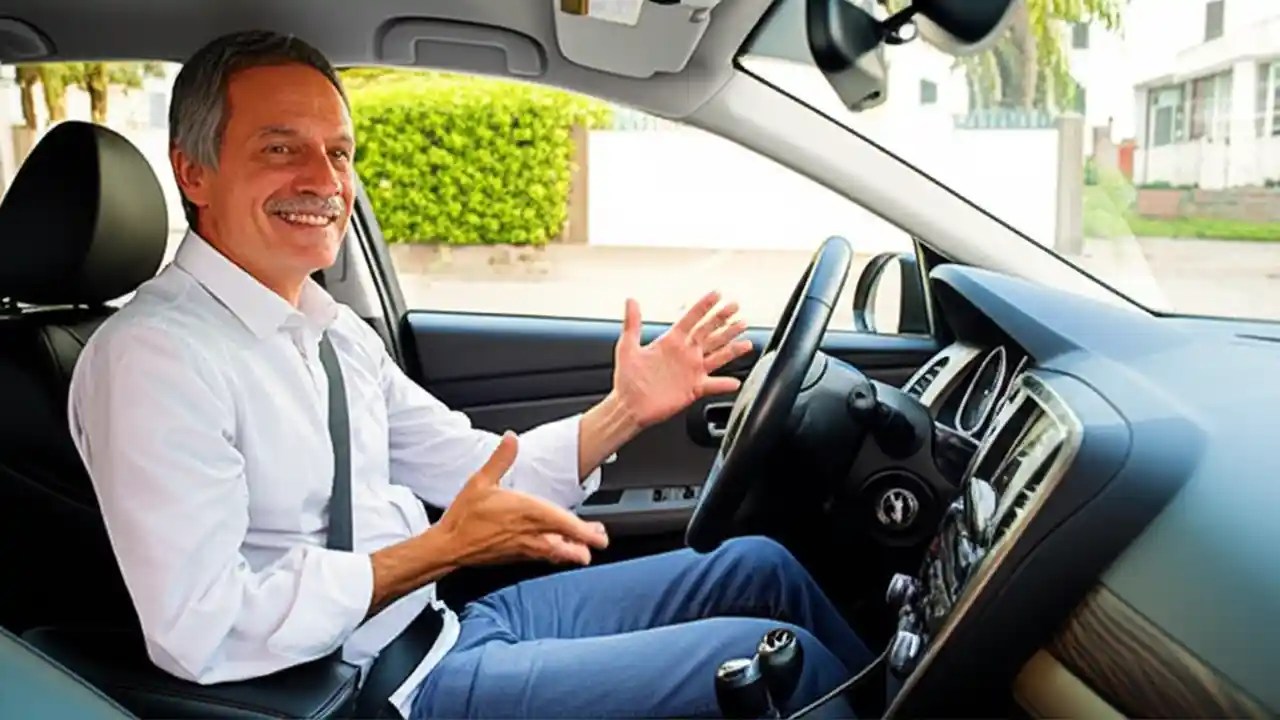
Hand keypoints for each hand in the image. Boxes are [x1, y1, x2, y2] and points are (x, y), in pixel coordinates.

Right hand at [436, 432, 609, 566]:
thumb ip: (501, 459)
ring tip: (584, 548)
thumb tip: (511, 438)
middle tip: (598, 540)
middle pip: (569, 547)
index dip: (587, 533)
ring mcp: (525, 549)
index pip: (566, 525)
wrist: (449, 546)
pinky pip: (543, 558)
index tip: (600, 534)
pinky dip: (555, 555)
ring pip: (558, 556)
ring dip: (573, 552)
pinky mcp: (517, 558)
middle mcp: (531, 534)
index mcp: (527, 513)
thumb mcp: (480, 481)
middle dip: (586, 546)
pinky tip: (556, 549)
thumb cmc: (465, 516)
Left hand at [612, 290, 752, 428]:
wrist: (629, 406)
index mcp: (671, 342)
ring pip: (717, 356)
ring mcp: (691, 371)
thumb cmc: (627, 378)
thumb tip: (631, 300)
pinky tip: (735, 381)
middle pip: (709, 333)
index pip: (691, 319)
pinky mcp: (693, 389)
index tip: (717, 293)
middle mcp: (685, 354)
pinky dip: (724, 384)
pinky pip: (713, 385)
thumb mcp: (627, 347)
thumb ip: (632, 323)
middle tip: (737, 308)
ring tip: (746, 341)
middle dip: (724, 320)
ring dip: (732, 348)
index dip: (704, 306)